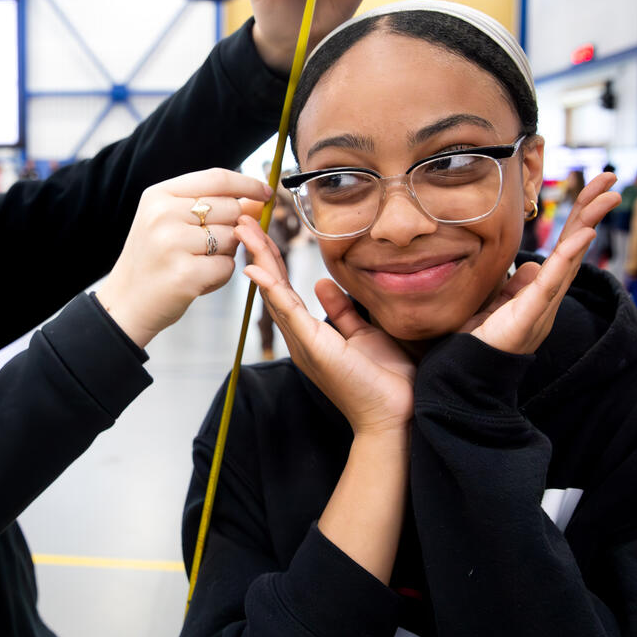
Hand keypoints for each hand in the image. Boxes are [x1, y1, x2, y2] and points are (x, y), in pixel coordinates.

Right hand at [96, 169, 272, 347]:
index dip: (248, 184)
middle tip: (210, 246)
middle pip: (230, 208)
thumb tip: (258, 201)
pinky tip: (197, 280)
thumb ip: (210, 207)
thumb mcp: (170, 222)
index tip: (265, 193)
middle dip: (233, 227)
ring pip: (232, 238)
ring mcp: (173, 244)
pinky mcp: (185, 274)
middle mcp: (163, 215)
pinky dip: (220, 275)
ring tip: (198, 263)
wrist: (125, 303)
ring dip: (226, 253)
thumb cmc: (153, 260)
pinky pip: (227, 266)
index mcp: (158, 195)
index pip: (216, 178)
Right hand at [236, 216, 413, 436]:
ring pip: (274, 293)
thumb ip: (342, 310)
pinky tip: (257, 270)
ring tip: (245, 231)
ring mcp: (304, 342)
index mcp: (310, 333)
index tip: (260, 229)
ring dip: (259, 260)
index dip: (272, 256)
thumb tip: (324, 282)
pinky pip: (289, 312)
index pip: (285, 286)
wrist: (395, 416)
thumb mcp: (363, 334)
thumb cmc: (383, 380)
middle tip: (242, 219)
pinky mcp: (314, 347)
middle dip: (258, 250)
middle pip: (272, 285)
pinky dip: (271, 289)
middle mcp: (300, 337)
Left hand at [461, 174, 620, 353]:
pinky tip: (584, 235)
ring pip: (571, 258)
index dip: (579, 216)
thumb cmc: (481, 342)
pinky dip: (569, 257)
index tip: (594, 187)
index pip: (564, 245)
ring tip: (607, 196)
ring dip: (588, 223)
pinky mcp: (531, 315)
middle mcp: (549, 295)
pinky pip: (552, 282)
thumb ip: (515, 286)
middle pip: (575, 245)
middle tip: (612, 179)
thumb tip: (530, 265)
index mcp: (541, 290)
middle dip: (592, 209)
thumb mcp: (497, 305)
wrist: (467, 374)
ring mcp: (543, 305)